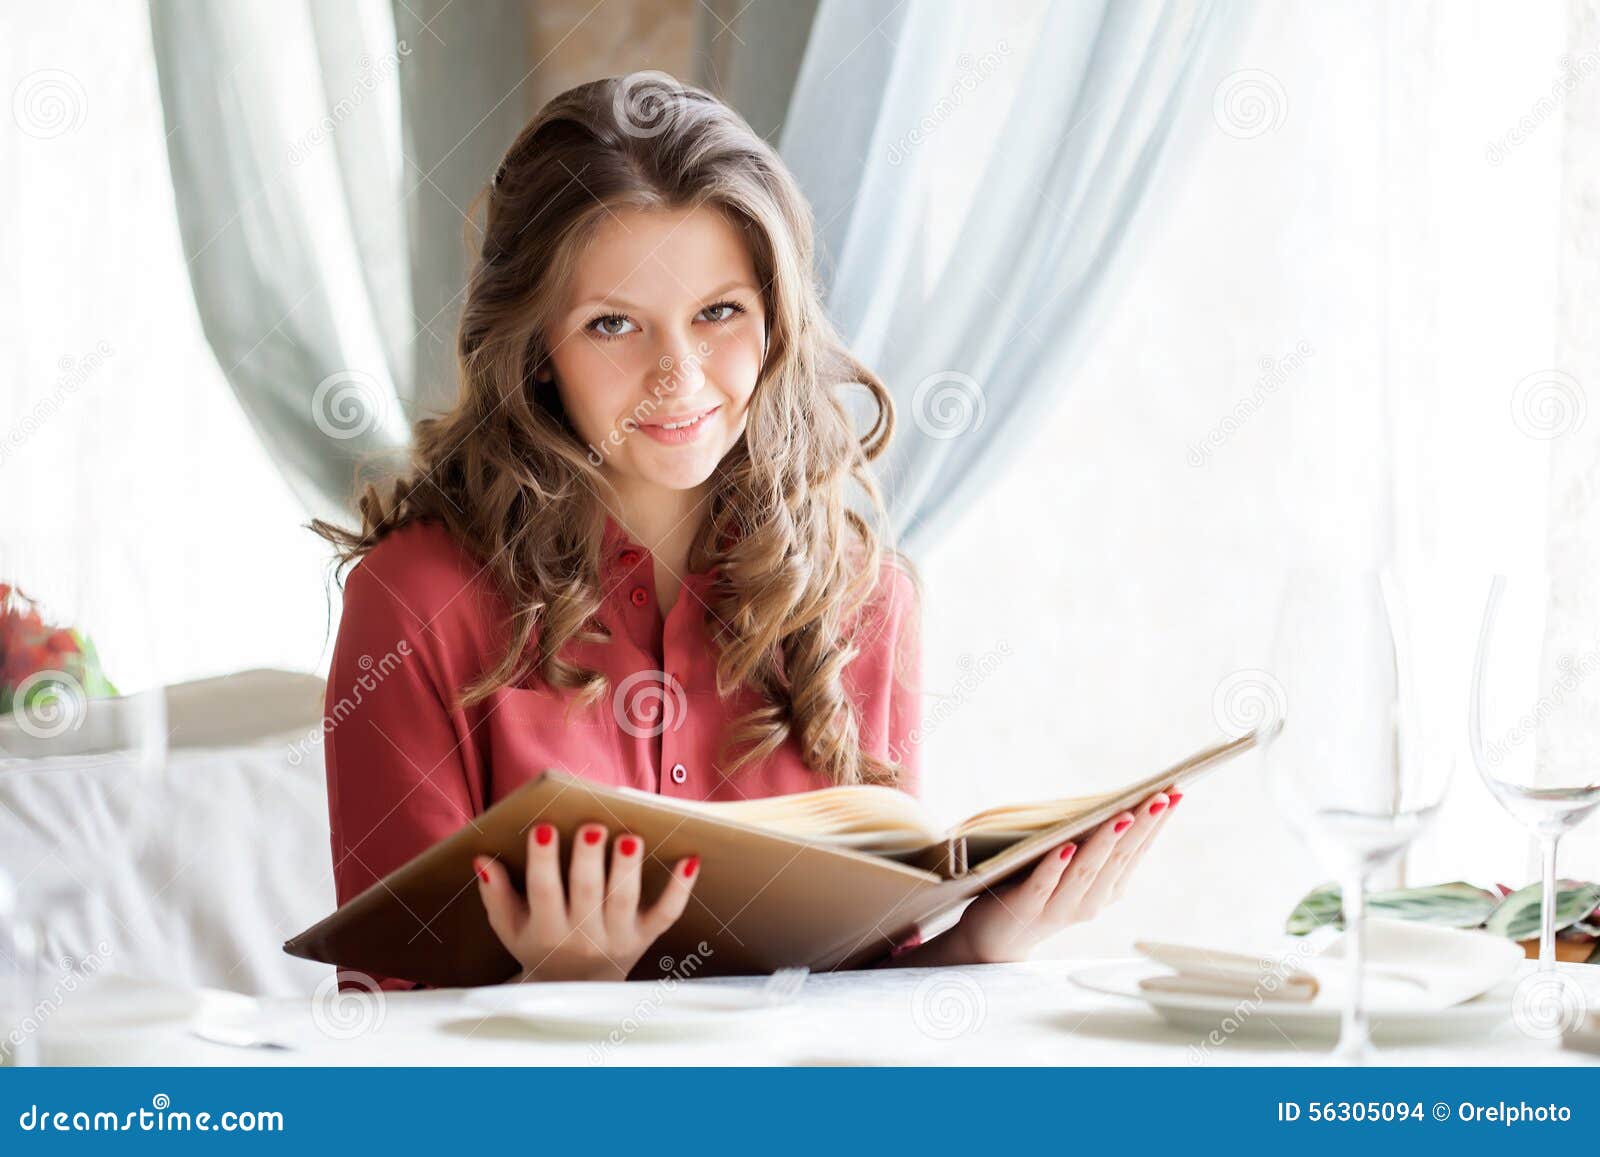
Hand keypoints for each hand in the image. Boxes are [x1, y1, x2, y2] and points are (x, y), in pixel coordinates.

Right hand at [473, 821, 698, 981]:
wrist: (575, 990)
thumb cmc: (540, 944)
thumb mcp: (510, 927)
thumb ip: (496, 895)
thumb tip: (482, 860)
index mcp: (546, 931)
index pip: (543, 894)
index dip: (543, 863)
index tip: (542, 828)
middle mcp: (583, 937)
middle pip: (587, 895)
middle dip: (589, 860)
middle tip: (592, 826)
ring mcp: (618, 938)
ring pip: (625, 901)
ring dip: (628, 869)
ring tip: (630, 836)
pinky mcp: (646, 936)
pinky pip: (666, 914)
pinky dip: (681, 889)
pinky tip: (690, 859)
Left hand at [950, 789, 1179, 964]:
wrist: (998, 937)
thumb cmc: (1040, 890)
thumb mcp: (1074, 867)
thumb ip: (1094, 844)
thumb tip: (1116, 802)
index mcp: (1106, 890)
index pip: (1136, 851)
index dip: (1156, 823)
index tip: (1174, 791)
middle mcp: (1090, 902)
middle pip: (1118, 859)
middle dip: (1141, 826)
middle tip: (1161, 796)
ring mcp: (1059, 907)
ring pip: (1086, 872)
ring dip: (1105, 843)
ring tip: (1123, 816)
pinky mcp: (1026, 909)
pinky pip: (1042, 886)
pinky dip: (1054, 868)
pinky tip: (1065, 847)